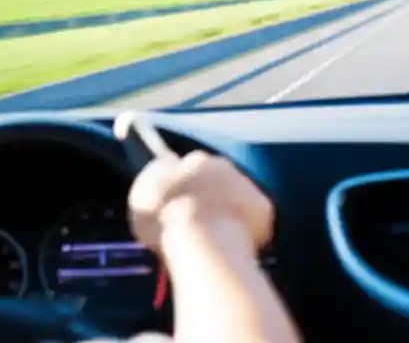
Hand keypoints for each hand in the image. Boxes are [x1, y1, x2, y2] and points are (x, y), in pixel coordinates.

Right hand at [128, 150, 273, 255]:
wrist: (205, 239)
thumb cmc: (168, 219)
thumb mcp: (144, 196)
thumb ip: (156, 179)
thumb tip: (165, 168)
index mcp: (195, 160)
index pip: (190, 167)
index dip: (184, 188)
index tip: (178, 207)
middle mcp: (225, 166)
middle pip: (217, 180)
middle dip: (209, 197)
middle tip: (197, 224)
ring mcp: (248, 185)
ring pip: (236, 198)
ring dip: (228, 213)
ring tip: (214, 240)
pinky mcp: (265, 208)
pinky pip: (253, 219)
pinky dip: (245, 230)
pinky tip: (231, 246)